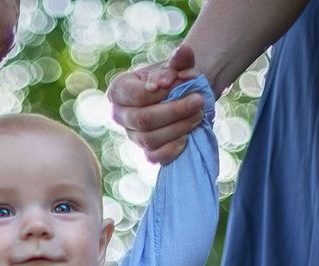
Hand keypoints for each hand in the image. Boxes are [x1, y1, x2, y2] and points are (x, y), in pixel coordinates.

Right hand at [108, 46, 206, 164]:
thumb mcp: (177, 66)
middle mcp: (120, 114)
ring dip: (179, 128)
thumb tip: (182, 54)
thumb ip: (180, 58)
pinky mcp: (145, 151)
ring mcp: (132, 135)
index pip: (137, 96)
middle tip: (199, 101)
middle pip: (143, 119)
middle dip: (175, 111)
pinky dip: (173, 149)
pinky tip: (188, 137)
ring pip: (150, 139)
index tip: (184, 82)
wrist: (184, 96)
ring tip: (198, 115)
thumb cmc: (175, 79)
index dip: (162, 93)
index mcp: (119, 89)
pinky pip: (155, 157)